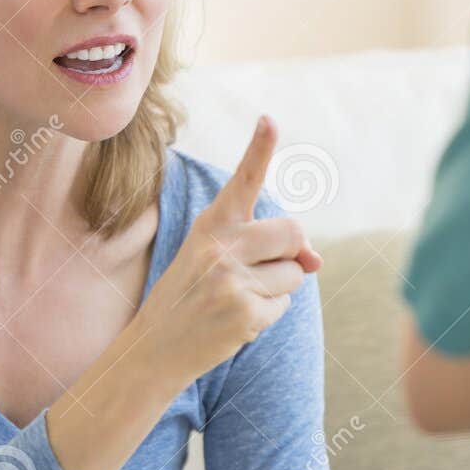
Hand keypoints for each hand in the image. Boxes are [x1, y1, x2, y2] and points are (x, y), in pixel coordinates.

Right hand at [137, 115, 321, 388]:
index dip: (259, 148)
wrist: (153, 349)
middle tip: (258, 271)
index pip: (242, 181)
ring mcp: (232, 280)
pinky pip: (284, 305)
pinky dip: (267, 315)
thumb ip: (265, 248)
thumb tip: (316, 262)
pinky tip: (235, 321)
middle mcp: (221, 246)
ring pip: (294, 273)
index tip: (269, 119)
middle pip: (293, 232)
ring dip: (277, 288)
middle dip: (292, 252)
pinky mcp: (245, 313)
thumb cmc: (190, 296)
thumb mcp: (216, 260)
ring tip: (235, 299)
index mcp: (211, 224)